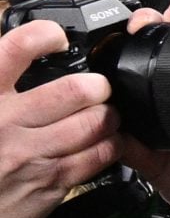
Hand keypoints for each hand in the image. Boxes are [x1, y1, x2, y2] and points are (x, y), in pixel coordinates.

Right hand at [0, 0, 119, 217]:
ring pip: (92, 123)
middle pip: (72, 91)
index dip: (40, 36)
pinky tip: (105, 141)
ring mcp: (31, 153)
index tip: (55, 37)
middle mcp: (5, 122)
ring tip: (105, 113)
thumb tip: (20, 50)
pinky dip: (110, 144)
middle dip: (97, 86)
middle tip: (99, 86)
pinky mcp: (52, 180)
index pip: (12, 52)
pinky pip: (98, 156)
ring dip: (108, 116)